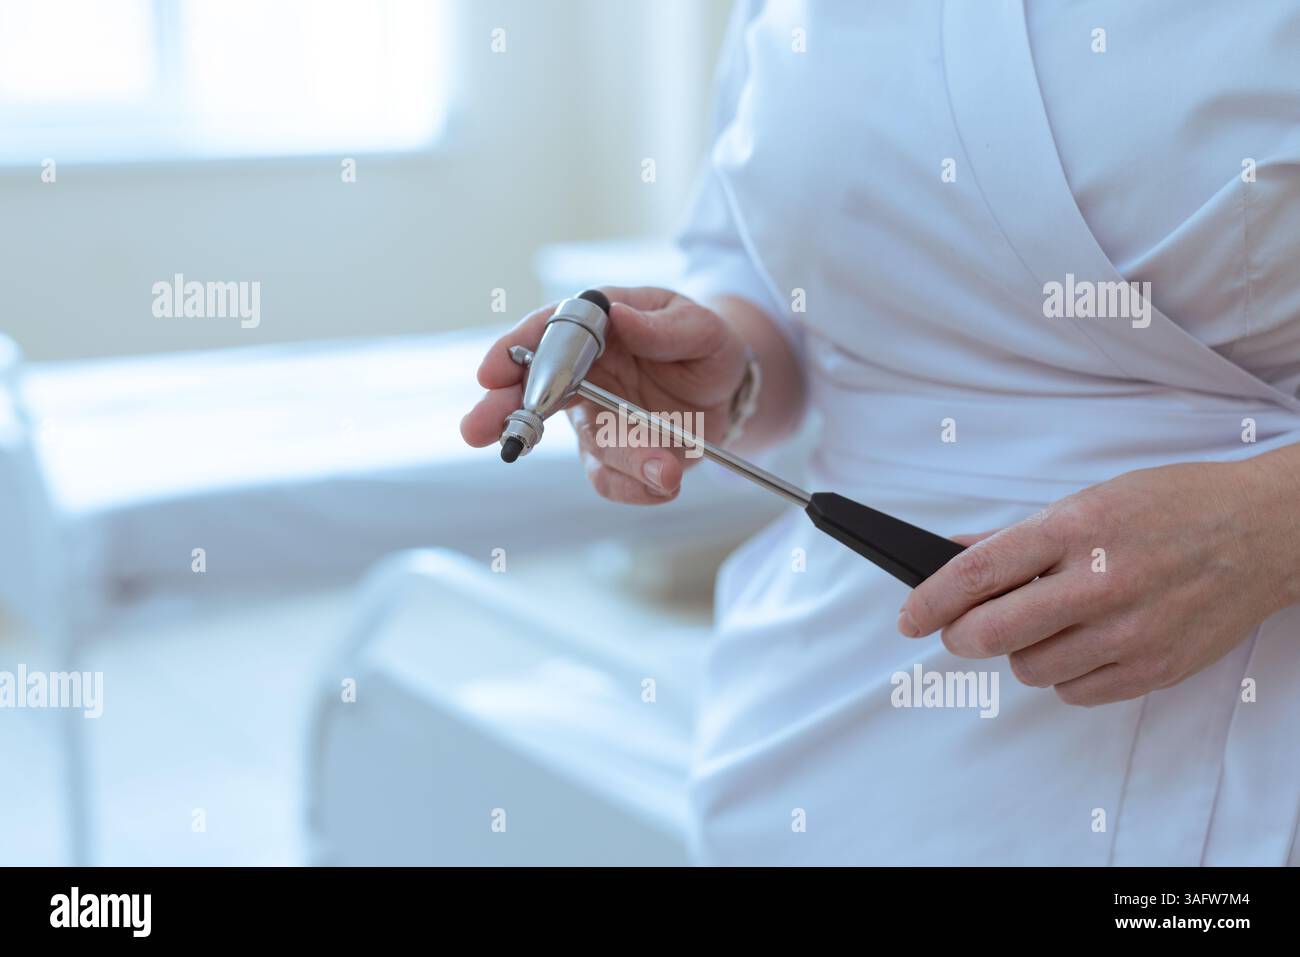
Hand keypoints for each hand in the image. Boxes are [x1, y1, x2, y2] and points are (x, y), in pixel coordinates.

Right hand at [460, 287, 748, 502]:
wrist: (728, 389)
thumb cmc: (704, 345)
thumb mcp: (700, 327)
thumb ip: (663, 326)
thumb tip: (619, 316)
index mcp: (597, 328)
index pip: (546, 333)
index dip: (514, 350)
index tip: (491, 372)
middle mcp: (584, 375)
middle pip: (532, 394)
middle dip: (504, 412)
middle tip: (477, 431)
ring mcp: (595, 419)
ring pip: (590, 445)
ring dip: (625, 461)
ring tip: (666, 471)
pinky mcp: (614, 455)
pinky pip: (612, 478)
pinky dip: (636, 487)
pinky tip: (665, 484)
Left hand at [898, 460, 1299, 705]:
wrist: (1263, 532)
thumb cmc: (1174, 508)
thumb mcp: (1089, 500)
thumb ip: (1015, 537)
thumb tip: (952, 555)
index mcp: (1074, 530)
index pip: (976, 575)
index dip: (929, 602)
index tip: (908, 618)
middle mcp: (1099, 582)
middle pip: (992, 634)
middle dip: (961, 637)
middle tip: (960, 631)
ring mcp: (1130, 630)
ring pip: (1031, 670)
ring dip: (1021, 653)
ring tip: (1045, 625)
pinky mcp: (1156, 668)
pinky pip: (1076, 692)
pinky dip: (1066, 675)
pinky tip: (1082, 644)